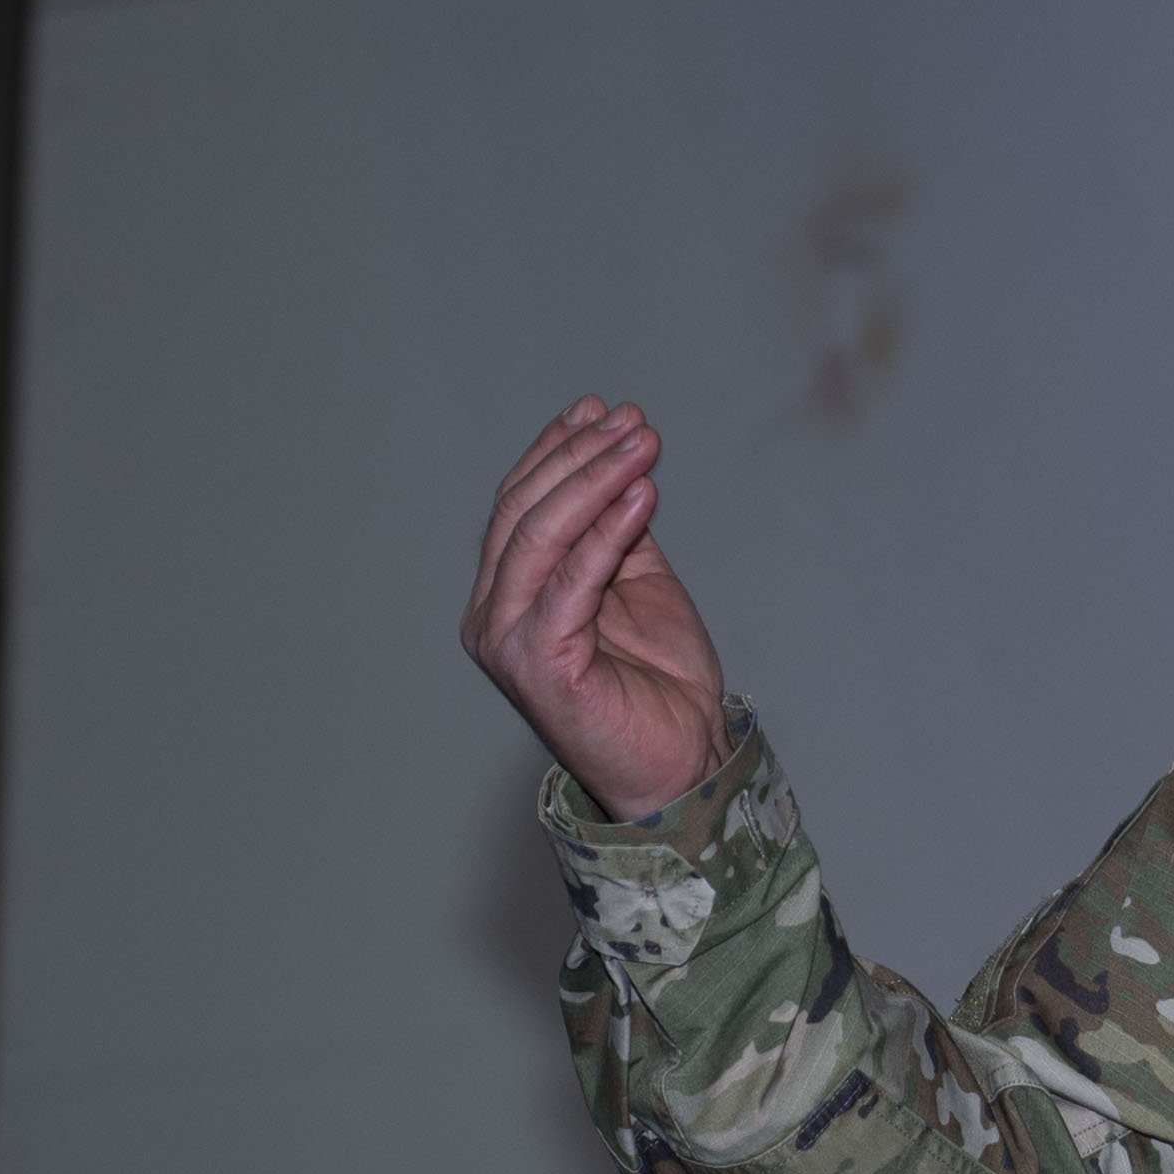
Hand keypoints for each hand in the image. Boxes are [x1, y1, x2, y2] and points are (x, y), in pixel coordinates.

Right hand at [462, 399, 733, 821]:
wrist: (681, 762)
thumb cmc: (656, 685)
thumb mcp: (635, 584)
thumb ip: (615, 530)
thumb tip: (617, 458)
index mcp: (505, 596)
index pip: (519, 505)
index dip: (558, 451)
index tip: (602, 410)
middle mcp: (492, 616)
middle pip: (524, 512)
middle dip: (581, 457)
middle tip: (633, 424)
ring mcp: (509, 642)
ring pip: (541, 536)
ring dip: (596, 480)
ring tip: (643, 445)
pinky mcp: (539, 665)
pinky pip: (573, 581)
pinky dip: (607, 531)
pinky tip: (642, 494)